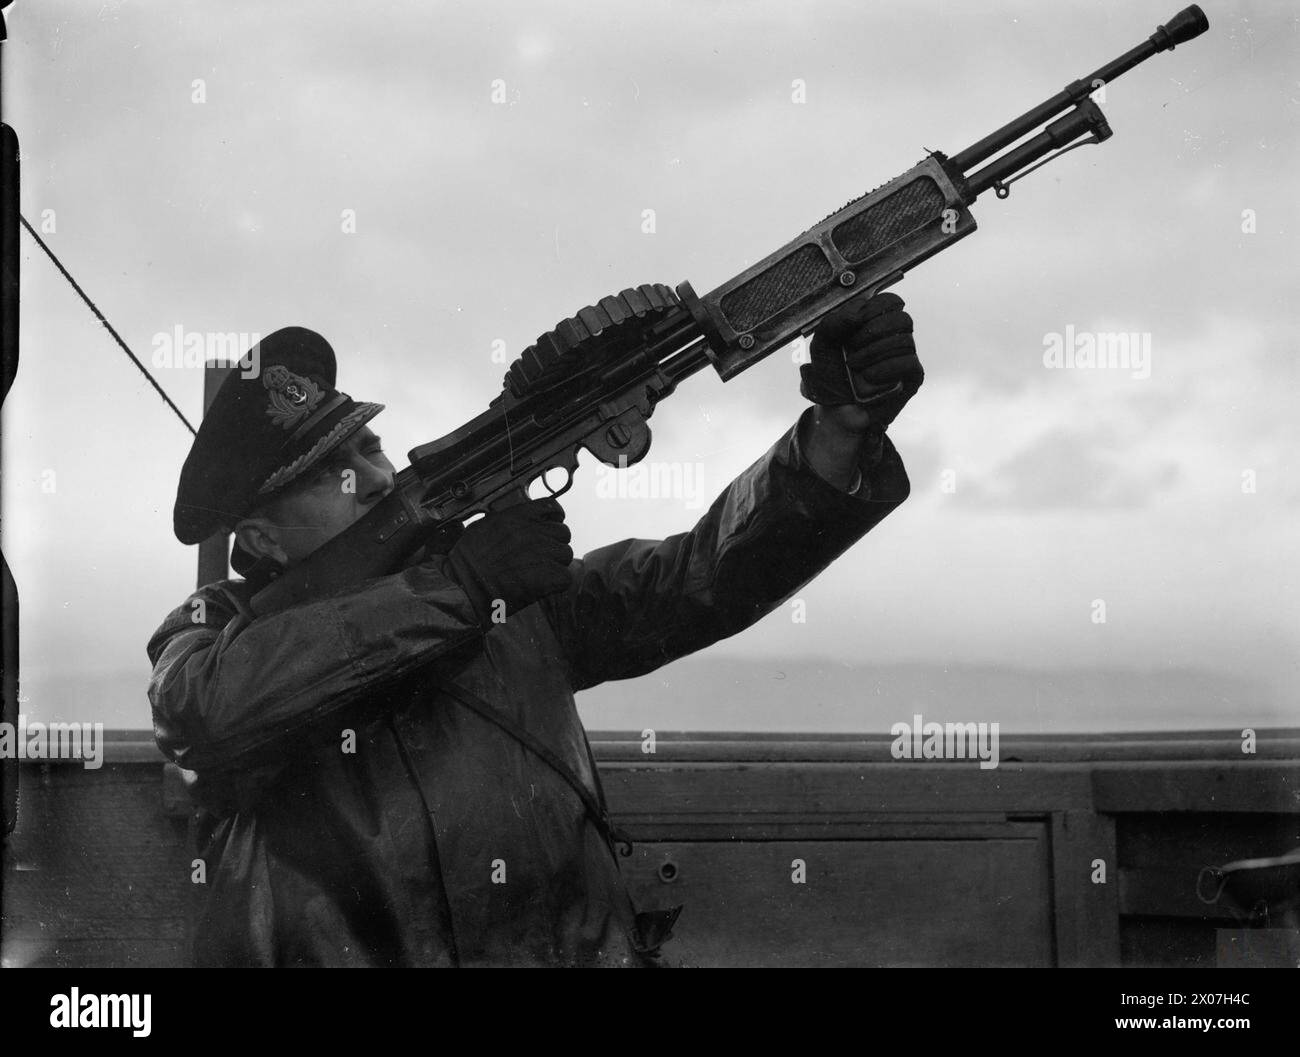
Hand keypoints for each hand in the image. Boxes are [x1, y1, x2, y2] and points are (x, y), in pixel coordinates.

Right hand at [446, 498, 573, 624]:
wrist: (463, 587)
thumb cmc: (466, 563)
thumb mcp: (481, 528)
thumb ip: (505, 521)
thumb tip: (516, 522)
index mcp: (516, 517)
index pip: (551, 507)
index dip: (555, 518)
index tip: (552, 525)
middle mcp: (532, 531)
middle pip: (562, 532)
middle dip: (554, 545)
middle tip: (540, 558)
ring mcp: (542, 552)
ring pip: (565, 554)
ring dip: (556, 565)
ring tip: (537, 574)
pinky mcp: (548, 575)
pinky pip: (565, 577)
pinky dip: (557, 584)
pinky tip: (542, 586)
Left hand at [801, 291, 922, 433]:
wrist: (835, 408)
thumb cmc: (830, 374)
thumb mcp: (822, 344)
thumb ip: (834, 322)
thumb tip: (859, 311)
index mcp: (877, 323)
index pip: (890, 301)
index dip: (873, 308)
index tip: (854, 323)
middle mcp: (895, 336)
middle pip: (902, 319)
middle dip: (873, 331)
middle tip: (851, 348)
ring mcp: (906, 356)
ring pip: (905, 341)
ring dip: (873, 352)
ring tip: (854, 366)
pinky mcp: (913, 376)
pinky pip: (909, 362)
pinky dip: (886, 367)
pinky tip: (869, 376)